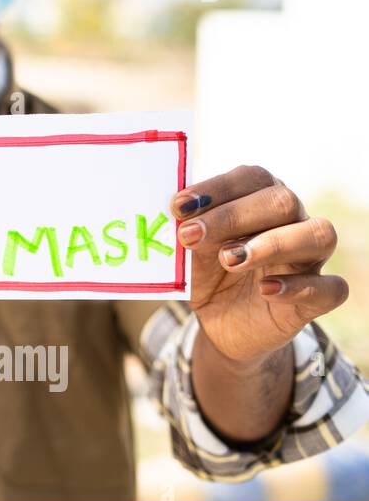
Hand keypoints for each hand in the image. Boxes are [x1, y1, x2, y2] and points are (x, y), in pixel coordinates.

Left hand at [174, 165, 346, 364]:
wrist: (219, 322)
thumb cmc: (207, 273)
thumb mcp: (189, 250)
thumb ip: (186, 228)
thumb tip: (170, 212)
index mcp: (261, 199)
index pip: (252, 178)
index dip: (216, 189)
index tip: (178, 207)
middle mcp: (293, 221)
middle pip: (282, 201)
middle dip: (232, 216)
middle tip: (190, 236)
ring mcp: (310, 259)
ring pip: (317, 234)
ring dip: (271, 244)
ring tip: (228, 259)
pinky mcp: (318, 297)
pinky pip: (330, 287)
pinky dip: (299, 286)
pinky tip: (265, 290)